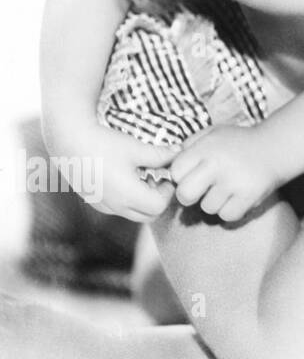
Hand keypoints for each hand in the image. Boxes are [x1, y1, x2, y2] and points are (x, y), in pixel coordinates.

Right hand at [54, 133, 175, 222]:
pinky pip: (118, 208)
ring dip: (143, 200)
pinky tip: (126, 177)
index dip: (168, 192)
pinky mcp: (93, 201)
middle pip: (149, 216)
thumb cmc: (105, 143)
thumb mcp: (137, 148)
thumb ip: (161, 155)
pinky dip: (128, 199)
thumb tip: (180, 153)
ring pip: (133, 213)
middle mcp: (114, 206)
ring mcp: (102, 206)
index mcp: (127, 195)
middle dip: (158, 199)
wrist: (69, 141)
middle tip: (158, 178)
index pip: (159, 207)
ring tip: (142, 175)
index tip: (167, 176)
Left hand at [168, 125, 278, 222]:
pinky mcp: (250, 196)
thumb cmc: (239, 142)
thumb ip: (189, 146)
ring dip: (214, 202)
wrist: (277, 146)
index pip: (176, 172)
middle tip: (202, 188)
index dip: (181, 175)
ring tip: (226, 188)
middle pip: (185, 195)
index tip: (191, 173)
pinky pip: (227, 216)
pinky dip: (230, 210)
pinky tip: (237, 196)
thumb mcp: (212, 133)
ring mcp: (235, 181)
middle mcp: (218, 165)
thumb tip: (165, 166)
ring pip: (207, 208)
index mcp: (207, 148)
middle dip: (190, 194)